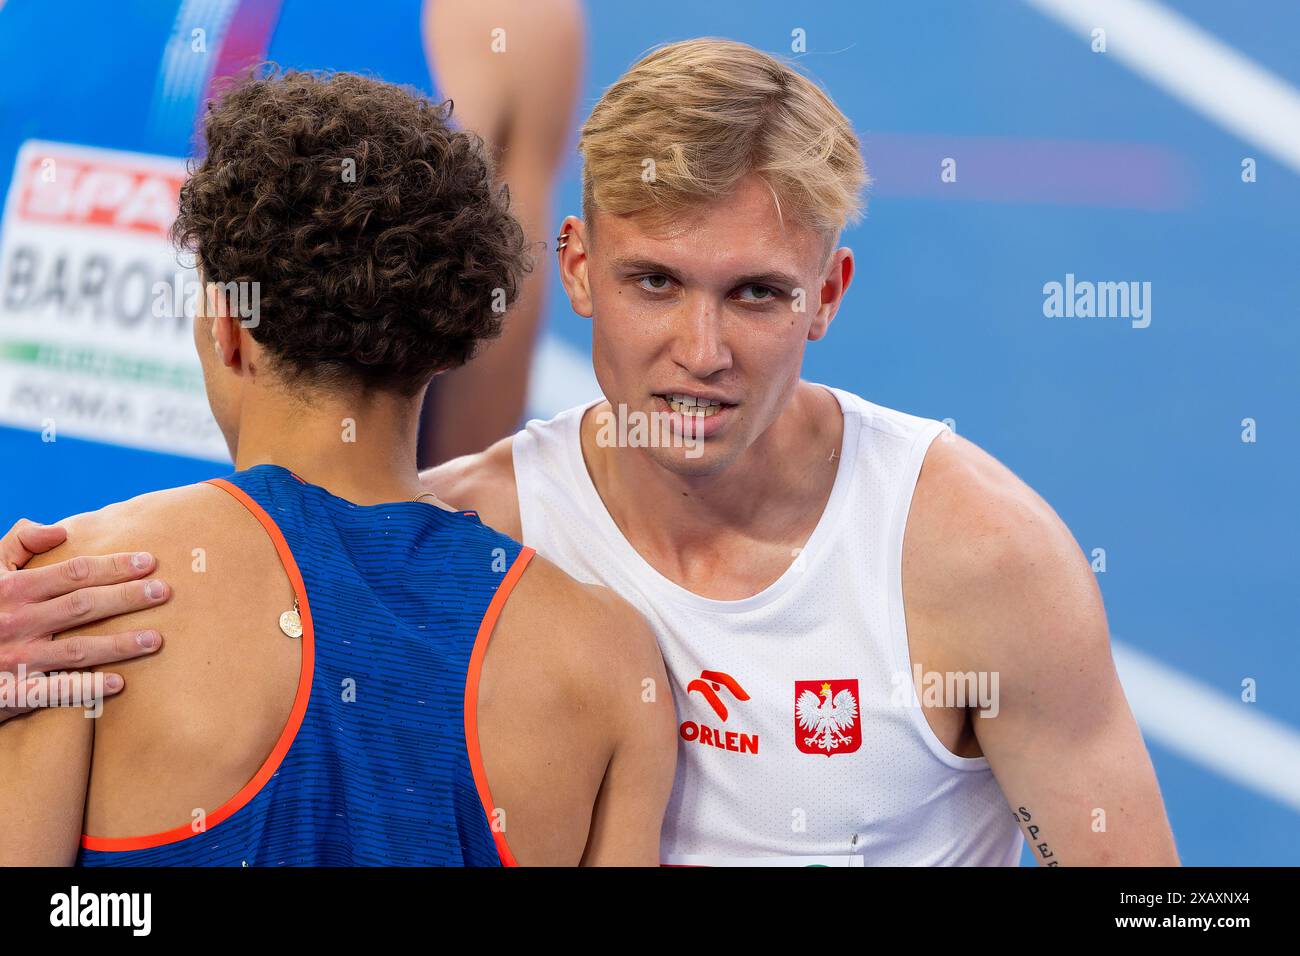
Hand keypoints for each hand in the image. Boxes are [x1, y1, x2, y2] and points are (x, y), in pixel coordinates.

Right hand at [0, 520, 168, 722]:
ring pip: (77, 649)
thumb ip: (19, 544)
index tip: (149, 561)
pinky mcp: (13, 692)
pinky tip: (119, 684)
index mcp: (12, 590)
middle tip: (164, 592)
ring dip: (119, 644)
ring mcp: (16, 658)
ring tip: (156, 639)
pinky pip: (55, 691)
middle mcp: (16, 622)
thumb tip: (59, 529)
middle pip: (82, 606)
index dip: (113, 566)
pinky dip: (87, 688)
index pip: (73, 572)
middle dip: (127, 598)